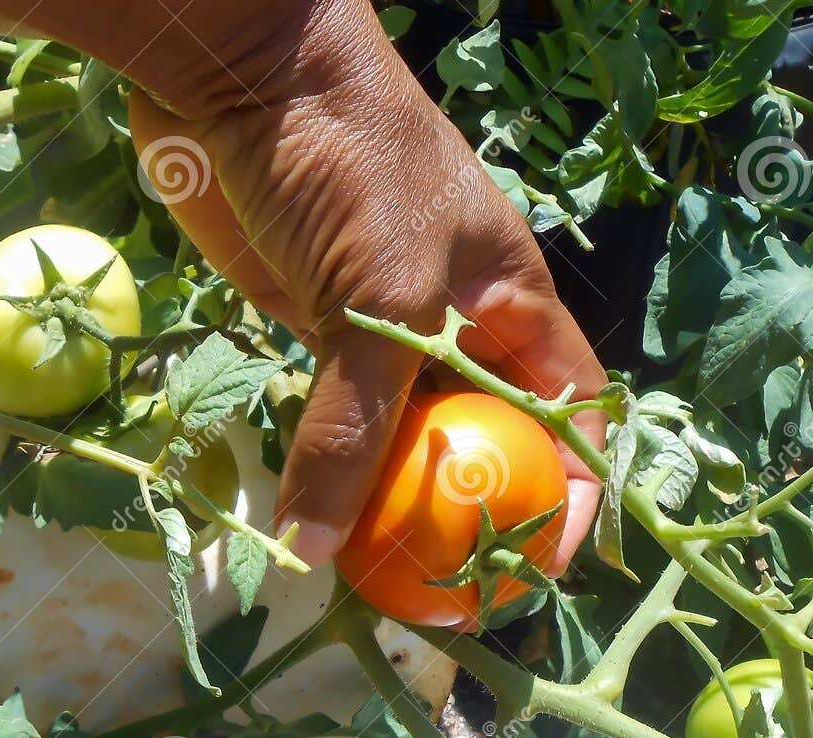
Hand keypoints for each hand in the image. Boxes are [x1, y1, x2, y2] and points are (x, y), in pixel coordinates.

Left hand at [127, 1, 605, 569]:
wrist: (243, 69)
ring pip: (402, 438)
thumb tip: (316, 549)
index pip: (569, 414)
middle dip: (468, 516)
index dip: (570, 491)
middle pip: (481, 441)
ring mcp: (383, 331)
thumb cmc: (351, 162)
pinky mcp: (314, 331)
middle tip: (438, 593)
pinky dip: (325, 471)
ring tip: (371, 579)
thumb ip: (354, 427)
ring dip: (388, 502)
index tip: (541, 566)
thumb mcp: (377, 300)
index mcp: (512, 305)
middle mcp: (457, 326)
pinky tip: (313, 519)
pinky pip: (332, 421)